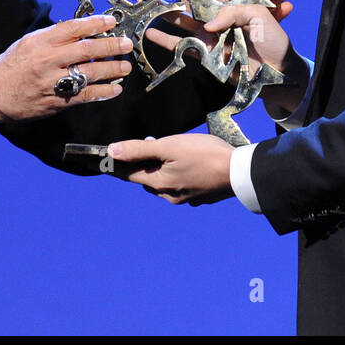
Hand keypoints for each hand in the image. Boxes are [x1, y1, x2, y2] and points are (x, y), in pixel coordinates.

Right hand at [0, 15, 132, 124]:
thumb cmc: (13, 65)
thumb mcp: (29, 42)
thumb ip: (54, 36)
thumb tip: (83, 29)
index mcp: (41, 41)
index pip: (73, 28)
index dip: (95, 23)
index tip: (111, 22)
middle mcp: (48, 59)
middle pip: (86, 49)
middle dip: (110, 46)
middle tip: (126, 44)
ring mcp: (52, 81)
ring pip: (89, 72)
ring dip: (111, 69)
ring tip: (125, 67)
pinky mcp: (56, 100)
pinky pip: (84, 95)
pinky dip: (102, 92)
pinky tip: (114, 89)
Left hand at [108, 133, 234, 204]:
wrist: (241, 172)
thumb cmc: (205, 155)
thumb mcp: (170, 146)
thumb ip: (140, 149)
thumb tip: (112, 151)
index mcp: (159, 184)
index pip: (129, 174)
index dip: (116, 164)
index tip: (104, 160)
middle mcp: (169, 195)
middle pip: (147, 178)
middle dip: (143, 164)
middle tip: (145, 146)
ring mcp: (186, 197)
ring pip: (165, 182)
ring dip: (162, 169)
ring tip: (169, 152)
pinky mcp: (200, 195)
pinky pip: (182, 185)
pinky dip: (179, 174)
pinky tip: (189, 163)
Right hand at [138, 0, 301, 80]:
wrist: (277, 71)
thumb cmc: (272, 39)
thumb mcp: (257, 16)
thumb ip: (233, 14)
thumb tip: (209, 26)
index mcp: (231, 0)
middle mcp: (217, 14)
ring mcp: (208, 33)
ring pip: (181, 18)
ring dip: (163, 9)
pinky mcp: (204, 53)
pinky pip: (181, 46)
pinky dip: (165, 41)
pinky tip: (148, 32)